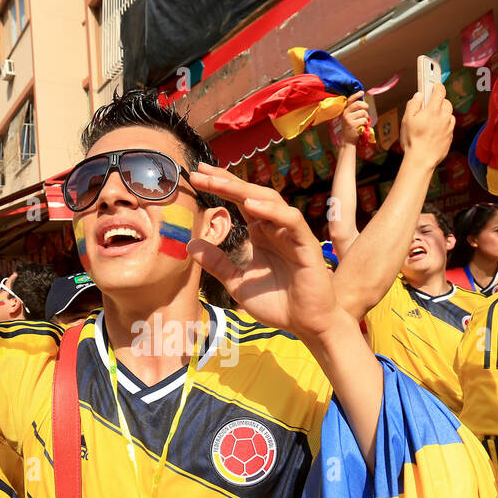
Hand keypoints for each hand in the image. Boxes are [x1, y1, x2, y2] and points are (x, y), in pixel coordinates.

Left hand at [187, 163, 344, 340]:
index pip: (240, 201)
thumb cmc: (276, 303)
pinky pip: (290, 221)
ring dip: (244, 189)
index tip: (196, 176)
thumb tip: (190, 246)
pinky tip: (250, 205)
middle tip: (201, 172)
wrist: (305, 325)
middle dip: (226, 181)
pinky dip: (272, 211)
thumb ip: (217, 264)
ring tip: (219, 182)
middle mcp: (275, 228)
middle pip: (251, 194)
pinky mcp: (306, 245)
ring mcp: (291, 234)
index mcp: (261, 233)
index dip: (220, 187)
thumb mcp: (237, 283)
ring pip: (270, 201)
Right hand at [340, 91, 370, 146]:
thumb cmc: (351, 128)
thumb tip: (363, 102)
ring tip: (363, 121)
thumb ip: (354, 110)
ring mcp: (348, 119)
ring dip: (366, 117)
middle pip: (358, 104)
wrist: (348, 140)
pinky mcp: (353, 125)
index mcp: (345, 111)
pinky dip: (366, 123)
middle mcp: (345, 114)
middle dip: (365, 106)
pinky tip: (363, 126)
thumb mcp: (350, 117)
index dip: (356, 95)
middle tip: (366, 110)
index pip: (350, 100)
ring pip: (363, 112)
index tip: (362, 92)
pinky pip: (364, 120)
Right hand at [400, 81, 454, 169]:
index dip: (436, 85)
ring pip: (449, 114)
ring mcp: (449, 127)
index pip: (440, 91)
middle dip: (439, 101)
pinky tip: (435, 130)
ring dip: (443, 113)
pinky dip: (444, 124)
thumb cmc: (412, 141)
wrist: (421, 160)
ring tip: (432, 119)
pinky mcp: (450, 136)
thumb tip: (419, 96)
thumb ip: (413, 104)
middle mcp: (444, 117)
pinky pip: (450, 125)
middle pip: (446, 102)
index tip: (434, 84)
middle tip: (429, 105)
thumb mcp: (406, 120)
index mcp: (433, 110)